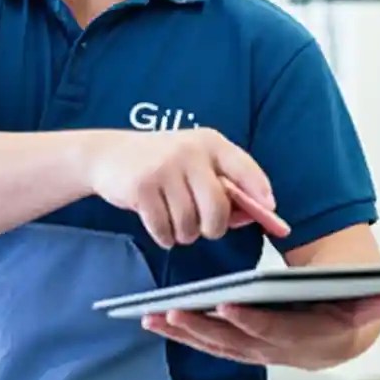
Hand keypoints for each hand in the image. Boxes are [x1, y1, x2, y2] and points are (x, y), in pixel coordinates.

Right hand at [87, 128, 284, 247]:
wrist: (108, 154)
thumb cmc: (160, 163)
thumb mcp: (195, 164)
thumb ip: (224, 186)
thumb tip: (252, 215)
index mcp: (209, 142)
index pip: (244, 169)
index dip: (260, 193)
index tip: (271, 211)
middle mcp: (189, 152)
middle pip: (217, 209)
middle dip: (212, 228)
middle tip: (202, 227)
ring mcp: (164, 169)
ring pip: (190, 225)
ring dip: (184, 234)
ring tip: (174, 219)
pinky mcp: (142, 188)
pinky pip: (165, 230)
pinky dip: (165, 236)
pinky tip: (158, 223)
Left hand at [142, 294, 379, 369]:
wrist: (351, 331)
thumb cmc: (351, 301)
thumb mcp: (366, 295)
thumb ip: (371, 298)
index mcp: (314, 339)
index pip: (279, 332)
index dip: (253, 321)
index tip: (227, 305)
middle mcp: (285, 352)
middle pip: (238, 343)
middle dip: (203, 328)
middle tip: (173, 312)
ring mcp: (264, 353)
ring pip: (220, 346)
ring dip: (186, 333)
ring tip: (154, 316)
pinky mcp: (247, 349)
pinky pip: (214, 345)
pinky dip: (187, 334)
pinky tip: (159, 320)